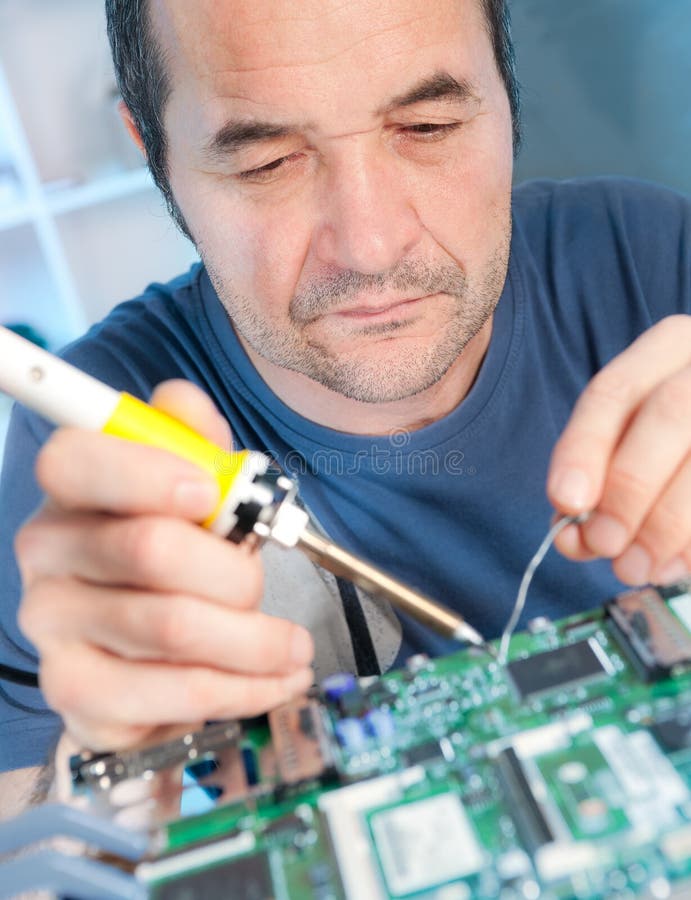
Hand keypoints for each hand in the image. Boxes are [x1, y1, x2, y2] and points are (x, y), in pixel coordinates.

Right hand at [16, 380, 313, 751]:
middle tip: (262, 584)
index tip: (209, 491)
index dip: (147, 472)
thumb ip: (193, 441)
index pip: (76, 461)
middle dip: (234, 570)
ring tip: (290, 646)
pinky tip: (272, 681)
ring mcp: (54, 627)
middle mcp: (48, 553)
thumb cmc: (176, 561)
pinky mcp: (77, 692)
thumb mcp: (195, 491)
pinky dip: (242, 688)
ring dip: (253, 639)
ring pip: (172, 627)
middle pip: (148, 548)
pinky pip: (172, 691)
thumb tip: (183, 400)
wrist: (149, 654)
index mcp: (73, 491)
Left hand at [547, 315, 690, 585]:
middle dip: (629, 487)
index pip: (615, 390)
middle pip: (670, 413)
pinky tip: (681, 565)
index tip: (565, 502)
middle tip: (605, 546)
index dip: (584, 448)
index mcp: (670, 347)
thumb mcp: (633, 444)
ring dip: (668, 522)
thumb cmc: (672, 445)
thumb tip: (570, 539)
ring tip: (639, 568)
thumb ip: (597, 486)